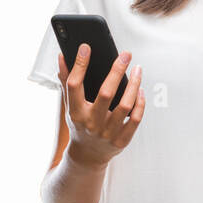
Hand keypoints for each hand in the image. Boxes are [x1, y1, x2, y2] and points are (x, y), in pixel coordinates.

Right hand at [57, 44, 144, 167]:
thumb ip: (66, 82)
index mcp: (75, 112)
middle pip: (106, 93)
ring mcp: (107, 133)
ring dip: (133, 84)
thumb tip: (62, 56)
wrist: (88, 156)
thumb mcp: (69, 106)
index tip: (86, 47)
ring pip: (124, 106)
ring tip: (137, 69)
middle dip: (116, 70)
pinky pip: (135, 119)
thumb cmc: (79, 125)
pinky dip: (140, 103)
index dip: (80, 65)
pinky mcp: (122, 140)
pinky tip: (140, 90)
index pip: (74, 85)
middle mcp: (90, 123)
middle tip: (125, 54)